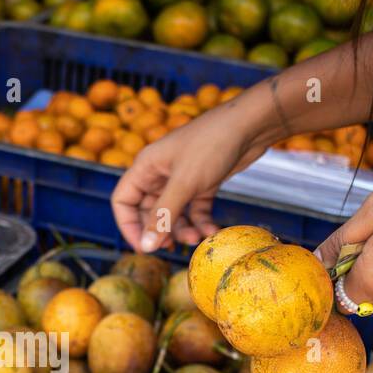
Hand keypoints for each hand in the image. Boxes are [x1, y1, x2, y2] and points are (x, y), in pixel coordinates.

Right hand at [111, 101, 269, 252]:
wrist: (249, 125)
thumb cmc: (211, 145)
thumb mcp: (184, 184)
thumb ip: (163, 216)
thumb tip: (145, 246)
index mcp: (145, 167)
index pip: (123, 201)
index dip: (128, 226)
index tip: (143, 246)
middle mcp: (160, 173)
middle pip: (149, 211)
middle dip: (160, 230)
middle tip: (172, 248)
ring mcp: (182, 178)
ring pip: (174, 213)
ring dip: (183, 229)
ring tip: (197, 239)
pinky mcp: (202, 182)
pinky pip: (195, 209)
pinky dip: (202, 222)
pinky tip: (212, 230)